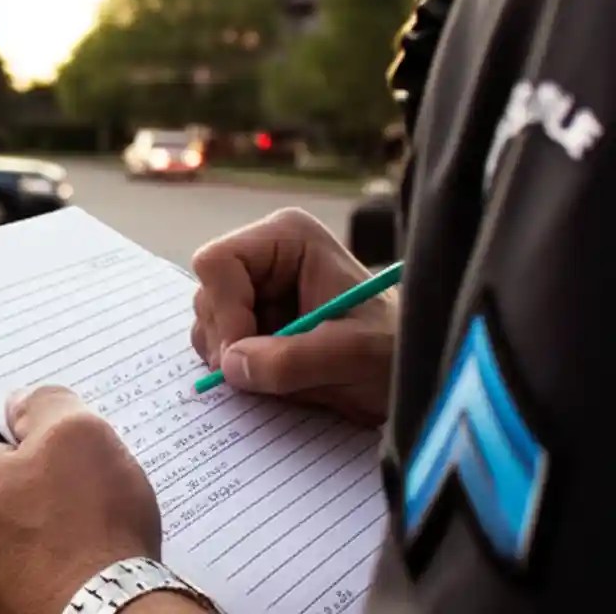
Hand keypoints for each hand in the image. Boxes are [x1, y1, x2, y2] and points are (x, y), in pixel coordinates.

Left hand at [0, 386, 161, 613]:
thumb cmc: (85, 533)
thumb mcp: (76, 431)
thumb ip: (43, 401)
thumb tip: (27, 404)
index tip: (29, 412)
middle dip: (22, 458)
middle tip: (68, 458)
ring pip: (1, 515)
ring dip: (38, 504)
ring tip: (84, 506)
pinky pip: (18, 556)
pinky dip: (46, 545)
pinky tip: (83, 544)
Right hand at [190, 208, 397, 424]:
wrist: (410, 375)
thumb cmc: (395, 352)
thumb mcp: (354, 355)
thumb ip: (293, 360)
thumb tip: (230, 366)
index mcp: (287, 238)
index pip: (217, 263)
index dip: (224, 311)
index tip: (245, 355)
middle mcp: (264, 257)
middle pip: (207, 296)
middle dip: (228, 341)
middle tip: (261, 376)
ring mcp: (255, 291)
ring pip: (207, 325)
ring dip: (232, 360)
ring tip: (280, 377)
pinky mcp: (252, 323)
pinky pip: (218, 347)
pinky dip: (236, 370)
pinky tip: (274, 378)